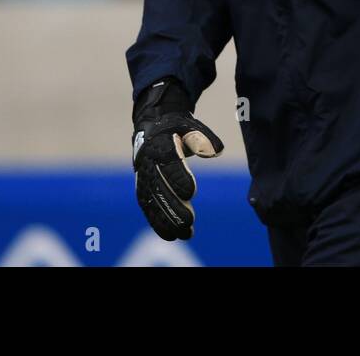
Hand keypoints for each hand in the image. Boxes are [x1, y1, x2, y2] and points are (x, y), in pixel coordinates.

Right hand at [132, 79, 223, 240]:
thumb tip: (216, 150)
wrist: (152, 124)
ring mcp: (143, 176)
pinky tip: (170, 235)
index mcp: (160, 144)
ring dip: (165, 220)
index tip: (191, 193)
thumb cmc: (177, 128)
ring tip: (183, 234)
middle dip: (173, 206)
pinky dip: (157, 222)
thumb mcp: (190, 126)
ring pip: (151, 201)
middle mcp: (148, 162)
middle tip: (189, 221)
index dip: (178, 178)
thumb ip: (203, 138)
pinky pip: (147, 206)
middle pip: (159, 187)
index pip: (168, 163)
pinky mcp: (142, 187)